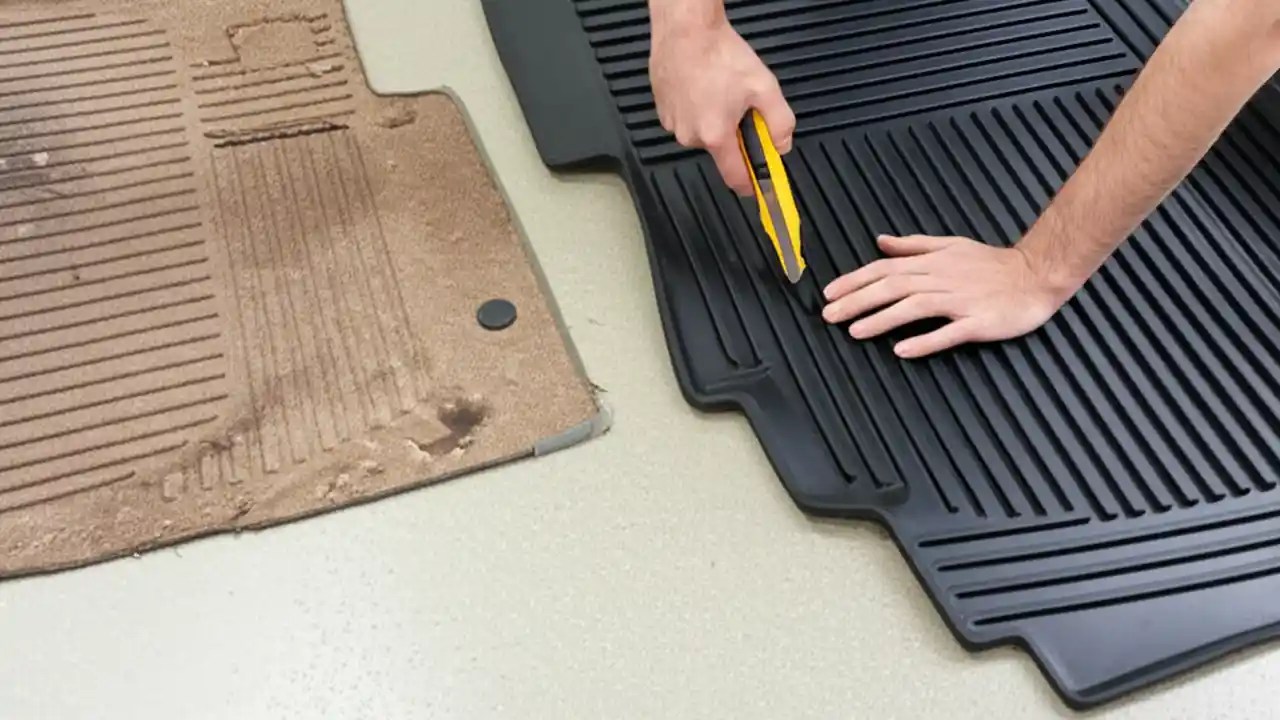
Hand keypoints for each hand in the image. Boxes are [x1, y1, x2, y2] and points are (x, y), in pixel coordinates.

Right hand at [649, 18, 794, 195]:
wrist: (686, 29)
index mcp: (716, 136)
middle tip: (740, 107)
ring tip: (717, 90)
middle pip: (720, 151)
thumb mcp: (764, 87)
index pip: (735, 178)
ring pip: (702, 134)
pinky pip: (686, 120)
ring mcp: (673, 125)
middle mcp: (690, 137)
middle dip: (733, 137)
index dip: (751, 185)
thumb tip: (782, 145)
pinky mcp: (662, 112)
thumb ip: (780, 123)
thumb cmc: (720, 54)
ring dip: (713, 121)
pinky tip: (701, 87)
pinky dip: (697, 109)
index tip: (760, 186)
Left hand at [821, 234, 1071, 357]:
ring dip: (882, 319)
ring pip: (915, 307)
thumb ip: (914, 245)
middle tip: (830, 315)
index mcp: (933, 262)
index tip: (829, 293)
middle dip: (858, 300)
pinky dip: (925, 341)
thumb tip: (880, 241)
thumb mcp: (951, 245)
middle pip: (893, 287)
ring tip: (855, 331)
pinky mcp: (979, 322)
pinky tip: (903, 350)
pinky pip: (949, 333)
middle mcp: (942, 278)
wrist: (1038, 275)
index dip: (855, 280)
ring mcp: (961, 301)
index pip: (885, 268)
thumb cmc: (993, 263)